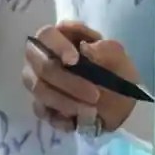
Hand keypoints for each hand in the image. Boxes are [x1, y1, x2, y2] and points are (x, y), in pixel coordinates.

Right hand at [22, 20, 142, 132]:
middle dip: (68, 82)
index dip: (58, 47)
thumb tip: (86, 50)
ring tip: (92, 110)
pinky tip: (77, 120)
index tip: (75, 60)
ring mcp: (36, 80)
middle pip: (42, 66)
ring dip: (66, 102)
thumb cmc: (114, 69)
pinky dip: (60, 117)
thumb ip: (105, 49)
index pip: (46, 35)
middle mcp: (40, 56)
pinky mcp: (39, 103)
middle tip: (95, 95)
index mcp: (59, 36)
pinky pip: (41, 110)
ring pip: (40, 90)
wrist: (119, 100)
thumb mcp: (118, 56)